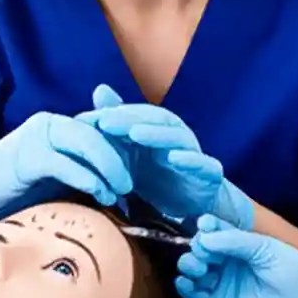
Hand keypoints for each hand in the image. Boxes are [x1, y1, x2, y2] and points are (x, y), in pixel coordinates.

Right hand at [0, 112, 132, 244]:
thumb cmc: (11, 192)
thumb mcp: (53, 179)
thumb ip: (79, 174)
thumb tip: (115, 188)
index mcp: (57, 126)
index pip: (99, 129)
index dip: (122, 147)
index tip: (143, 169)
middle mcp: (48, 124)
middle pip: (97, 132)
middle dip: (120, 156)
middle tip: (135, 183)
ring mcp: (36, 136)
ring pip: (85, 143)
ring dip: (109, 167)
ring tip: (123, 190)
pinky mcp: (26, 155)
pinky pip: (65, 162)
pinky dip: (87, 178)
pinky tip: (101, 193)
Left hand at [77, 84, 253, 228]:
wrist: (193, 207)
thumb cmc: (156, 176)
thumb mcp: (131, 154)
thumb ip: (116, 127)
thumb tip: (98, 90)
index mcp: (157, 130)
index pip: (135, 115)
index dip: (112, 114)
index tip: (88, 119)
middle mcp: (177, 137)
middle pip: (155, 121)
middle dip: (130, 119)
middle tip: (105, 122)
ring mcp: (194, 154)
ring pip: (178, 138)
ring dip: (156, 134)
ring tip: (135, 134)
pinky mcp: (210, 174)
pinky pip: (204, 164)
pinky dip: (191, 160)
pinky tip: (174, 158)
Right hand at [175, 215, 297, 297]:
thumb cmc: (296, 270)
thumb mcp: (265, 247)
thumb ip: (234, 240)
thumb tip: (203, 237)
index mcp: (240, 244)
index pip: (214, 232)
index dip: (205, 227)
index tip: (203, 225)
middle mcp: (228, 262)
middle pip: (200, 251)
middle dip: (196, 248)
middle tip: (202, 251)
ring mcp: (223, 284)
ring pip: (195, 272)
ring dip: (189, 265)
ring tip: (196, 267)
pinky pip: (196, 297)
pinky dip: (186, 289)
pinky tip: (185, 282)